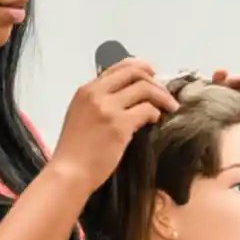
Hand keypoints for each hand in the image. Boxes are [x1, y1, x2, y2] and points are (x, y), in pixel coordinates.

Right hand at [49, 57, 177, 193]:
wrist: (69, 172)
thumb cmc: (74, 150)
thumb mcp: (80, 115)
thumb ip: (98, 102)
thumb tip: (125, 96)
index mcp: (86, 90)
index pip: (118, 67)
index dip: (140, 68)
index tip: (152, 76)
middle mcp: (96, 94)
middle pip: (135, 73)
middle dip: (155, 81)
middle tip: (165, 93)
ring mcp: (108, 108)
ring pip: (145, 89)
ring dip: (162, 96)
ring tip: (170, 107)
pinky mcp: (120, 125)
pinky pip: (147, 110)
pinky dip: (155, 113)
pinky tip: (155, 120)